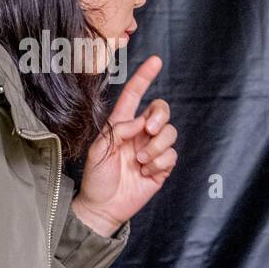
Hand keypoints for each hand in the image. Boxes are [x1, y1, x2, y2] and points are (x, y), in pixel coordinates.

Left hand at [73, 56, 177, 235]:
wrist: (104, 207)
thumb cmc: (96, 178)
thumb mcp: (99, 149)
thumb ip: (118, 130)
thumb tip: (141, 123)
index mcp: (121, 124)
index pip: (135, 95)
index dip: (145, 77)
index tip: (155, 61)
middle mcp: (139, 133)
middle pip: (161, 110)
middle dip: (159, 117)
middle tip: (149, 131)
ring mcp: (152, 149)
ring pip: (170, 133)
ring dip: (156, 147)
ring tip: (140, 161)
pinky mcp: (162, 166)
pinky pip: (171, 155)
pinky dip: (159, 163)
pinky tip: (146, 173)